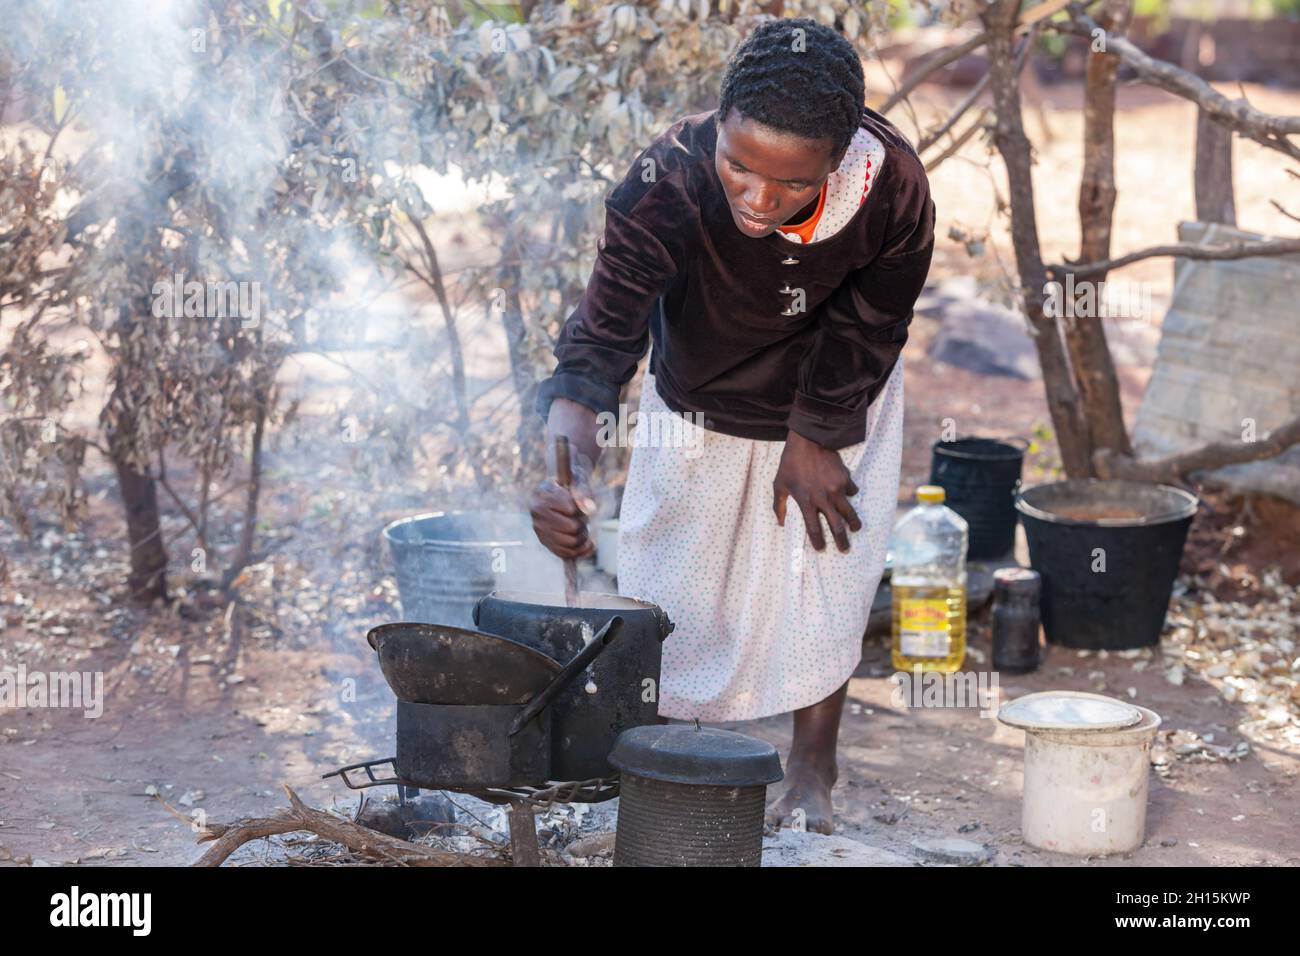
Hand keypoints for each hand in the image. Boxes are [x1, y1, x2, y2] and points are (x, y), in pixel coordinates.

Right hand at [530, 454, 597, 560]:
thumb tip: (590, 509)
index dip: (579, 508)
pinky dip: (582, 551)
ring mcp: (540, 531)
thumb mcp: (578, 481)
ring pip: (572, 542)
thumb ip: (583, 491)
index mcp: (542, 494)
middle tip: (581, 518)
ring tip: (581, 527)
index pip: (571, 509)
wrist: (560, 492)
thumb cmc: (570, 485)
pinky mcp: (546, 543)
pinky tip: (588, 543)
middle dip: (582, 523)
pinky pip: (567, 554)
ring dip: (583, 536)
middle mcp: (537, 514)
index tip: (575, 503)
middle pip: (572, 528)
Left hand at [773, 430, 861, 551]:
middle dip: (842, 541)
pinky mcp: (845, 478)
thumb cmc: (790, 463)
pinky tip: (848, 496)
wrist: (808, 440)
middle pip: (836, 527)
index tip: (821, 549)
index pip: (813, 529)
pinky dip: (850, 495)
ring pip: (849, 512)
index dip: (818, 542)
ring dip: (853, 523)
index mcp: (806, 502)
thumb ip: (778, 505)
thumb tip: (780, 523)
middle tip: (845, 549)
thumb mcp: (779, 484)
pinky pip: (852, 491)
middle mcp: (823, 498)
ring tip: (855, 529)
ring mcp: (836, 489)